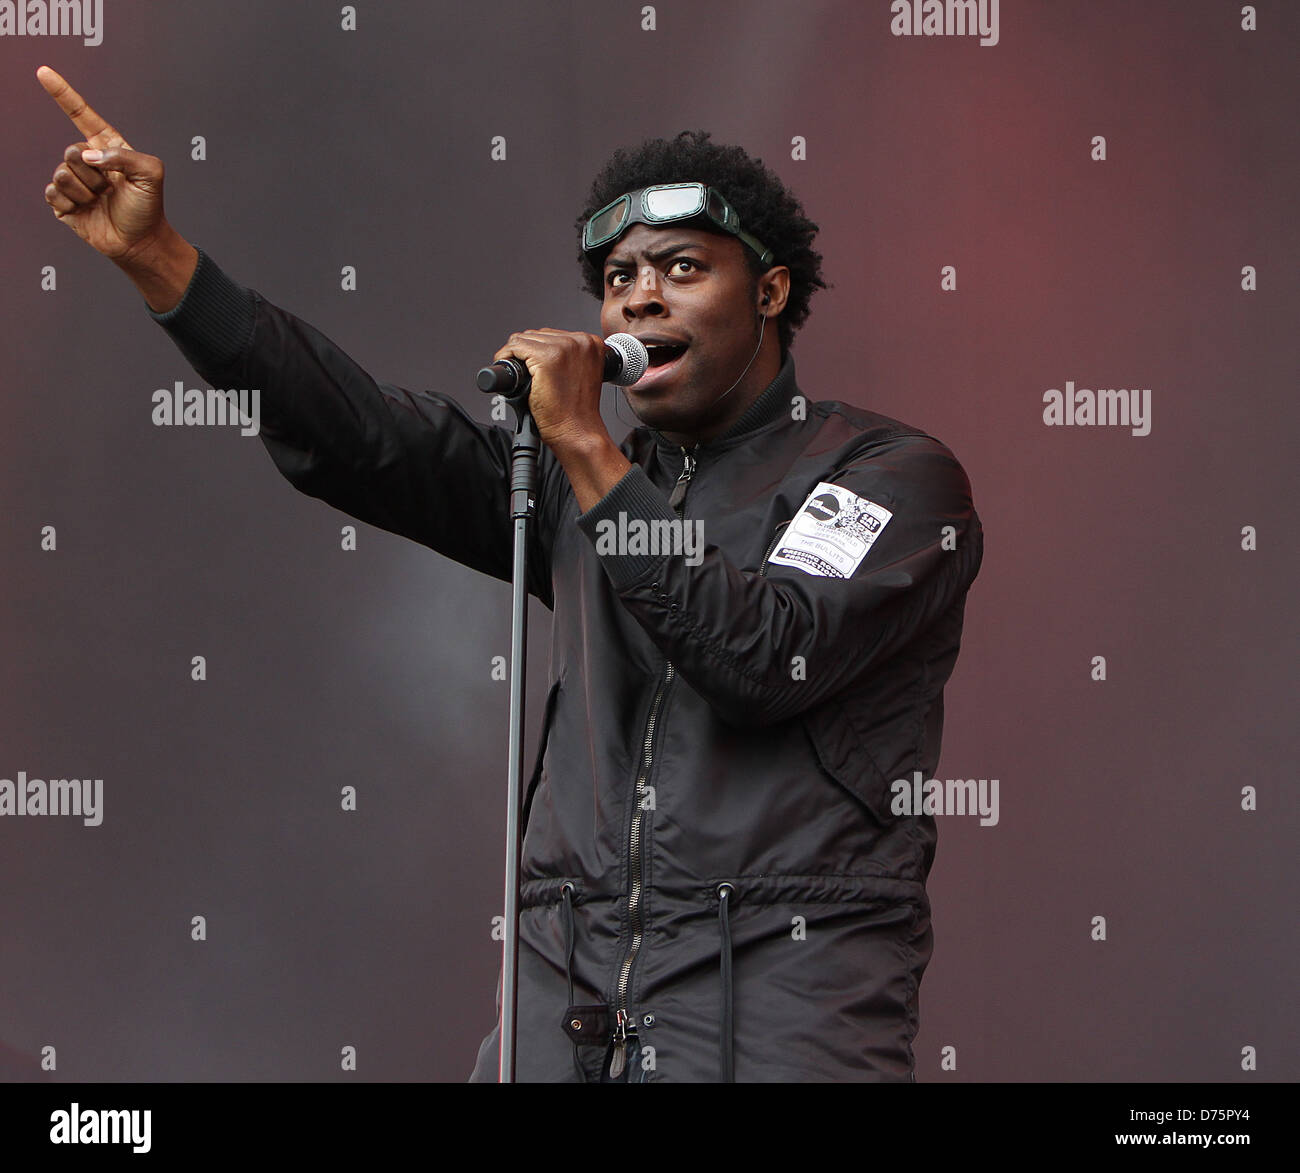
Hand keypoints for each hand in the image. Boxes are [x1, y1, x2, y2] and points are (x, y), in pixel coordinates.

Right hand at [38, 65, 168, 261]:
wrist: (140, 242)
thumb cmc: (148, 208)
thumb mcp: (151, 174)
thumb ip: (125, 156)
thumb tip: (88, 156)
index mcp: (108, 146)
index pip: (82, 114)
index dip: (63, 94)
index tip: (44, 73)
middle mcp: (89, 160)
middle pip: (71, 150)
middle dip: (93, 173)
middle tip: (110, 189)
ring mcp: (75, 180)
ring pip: (62, 173)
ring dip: (85, 191)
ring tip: (101, 201)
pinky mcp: (63, 201)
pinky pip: (53, 193)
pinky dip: (72, 203)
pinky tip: (86, 210)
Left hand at [491, 328, 609, 452]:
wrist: (578, 432)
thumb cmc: (576, 412)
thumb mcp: (580, 375)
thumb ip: (569, 359)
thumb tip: (541, 351)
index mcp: (591, 343)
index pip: (552, 334)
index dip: (536, 350)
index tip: (531, 364)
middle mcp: (580, 341)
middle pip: (537, 335)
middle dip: (525, 353)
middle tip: (524, 373)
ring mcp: (564, 348)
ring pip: (524, 339)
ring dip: (516, 355)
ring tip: (520, 375)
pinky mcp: (547, 358)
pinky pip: (516, 347)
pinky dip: (506, 357)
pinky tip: (511, 373)